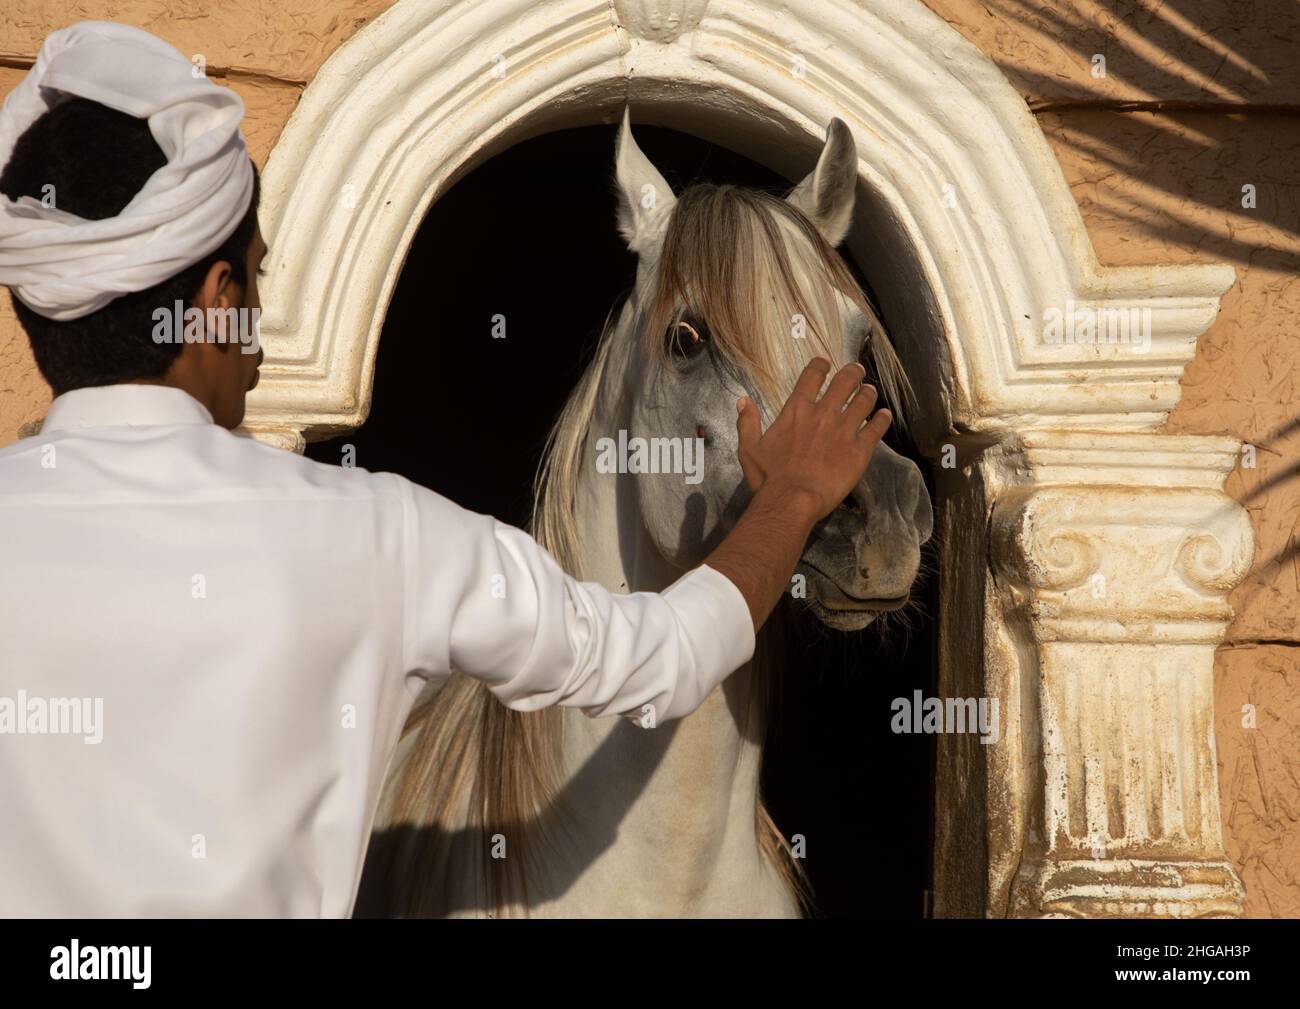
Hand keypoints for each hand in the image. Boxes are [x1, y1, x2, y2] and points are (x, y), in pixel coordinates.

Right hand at [735, 357, 891, 522]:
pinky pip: (877, 428)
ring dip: (868, 393)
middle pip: (845, 381)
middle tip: (857, 371)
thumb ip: (747, 422)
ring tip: (869, 392)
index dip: (820, 365)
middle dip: (853, 372)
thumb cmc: (770, 478)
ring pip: (865, 400)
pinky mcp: (860, 450)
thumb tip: (743, 401)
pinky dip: (882, 419)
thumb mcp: (749, 449)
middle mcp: (824, 414)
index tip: (825, 363)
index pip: (812, 376)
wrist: (792, 500)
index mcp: (797, 411)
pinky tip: (884, 416)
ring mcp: (844, 431)